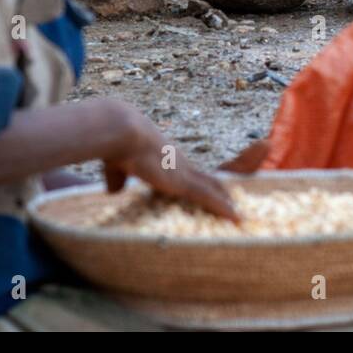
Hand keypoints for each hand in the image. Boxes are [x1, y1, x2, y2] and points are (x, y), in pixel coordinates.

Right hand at [101, 102, 238, 220]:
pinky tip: (236, 218)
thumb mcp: (116, 167)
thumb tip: (114, 191)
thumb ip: (117, 179)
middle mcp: (181, 164)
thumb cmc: (118, 147)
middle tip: (231, 203)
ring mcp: (185, 172)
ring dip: (225, 202)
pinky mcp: (184, 182)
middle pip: (208, 178)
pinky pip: (209, 198)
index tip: (208, 190)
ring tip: (238, 215)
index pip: (189, 172)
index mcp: (167, 158)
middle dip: (220, 191)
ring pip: (213, 188)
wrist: (124, 134)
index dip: (200, 182)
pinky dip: (223, 209)